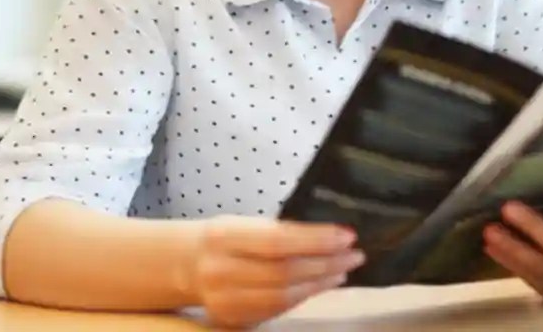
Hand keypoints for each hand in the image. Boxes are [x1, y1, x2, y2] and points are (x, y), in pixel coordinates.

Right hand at [183, 216, 364, 327]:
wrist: (187, 264)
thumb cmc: (224, 238)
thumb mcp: (243, 222)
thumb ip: (279, 231)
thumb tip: (329, 236)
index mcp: (223, 237)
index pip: (277, 241)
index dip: (316, 240)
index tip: (347, 236)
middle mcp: (221, 271)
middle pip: (284, 272)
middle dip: (326, 263)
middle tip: (354, 254)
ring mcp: (226, 301)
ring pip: (284, 296)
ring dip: (321, 283)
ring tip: (343, 269)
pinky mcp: (234, 320)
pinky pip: (278, 310)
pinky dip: (305, 296)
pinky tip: (322, 284)